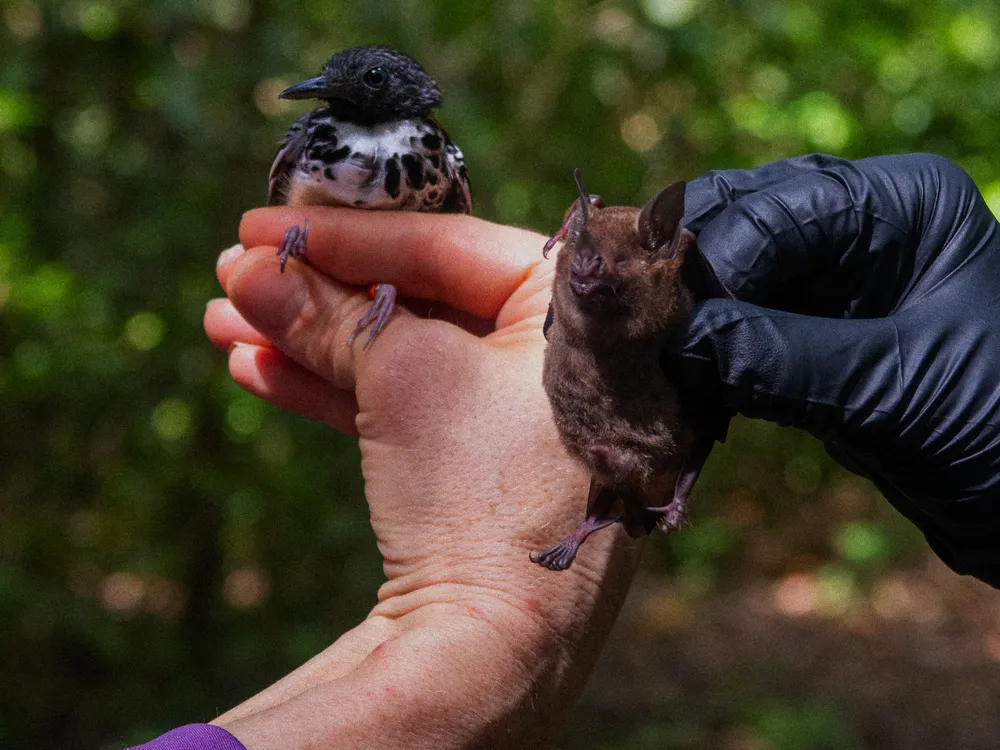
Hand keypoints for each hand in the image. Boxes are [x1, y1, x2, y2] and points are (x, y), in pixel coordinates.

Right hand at [203, 207, 639, 748]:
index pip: (450, 244)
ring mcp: (524, 415)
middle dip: (319, 290)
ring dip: (310, 339)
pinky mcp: (488, 466)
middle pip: (421, 298)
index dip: (349, 234)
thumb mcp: (402, 378)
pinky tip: (259, 370)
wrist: (496, 645)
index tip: (263, 224)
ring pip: (404, 355)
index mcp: (575, 310)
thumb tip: (251, 269)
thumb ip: (329, 314)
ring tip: (222, 321)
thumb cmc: (481, 489)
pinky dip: (337, 391)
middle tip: (236, 271)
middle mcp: (562, 356)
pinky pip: (408, 408)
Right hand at [670, 153, 999, 587]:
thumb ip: (780, 360)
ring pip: (722, 277)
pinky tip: (672, 390)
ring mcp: (829, 278)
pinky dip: (699, 359)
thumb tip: (670, 345)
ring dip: (681, 322)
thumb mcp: (894, 391)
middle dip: (682, 283)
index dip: (711, 270)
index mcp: (899, 205)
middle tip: (630, 340)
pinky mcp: (809, 334)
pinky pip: (734, 330)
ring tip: (639, 367)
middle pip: (732, 224)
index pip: (771, 210)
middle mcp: (857, 224)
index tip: (663, 337)